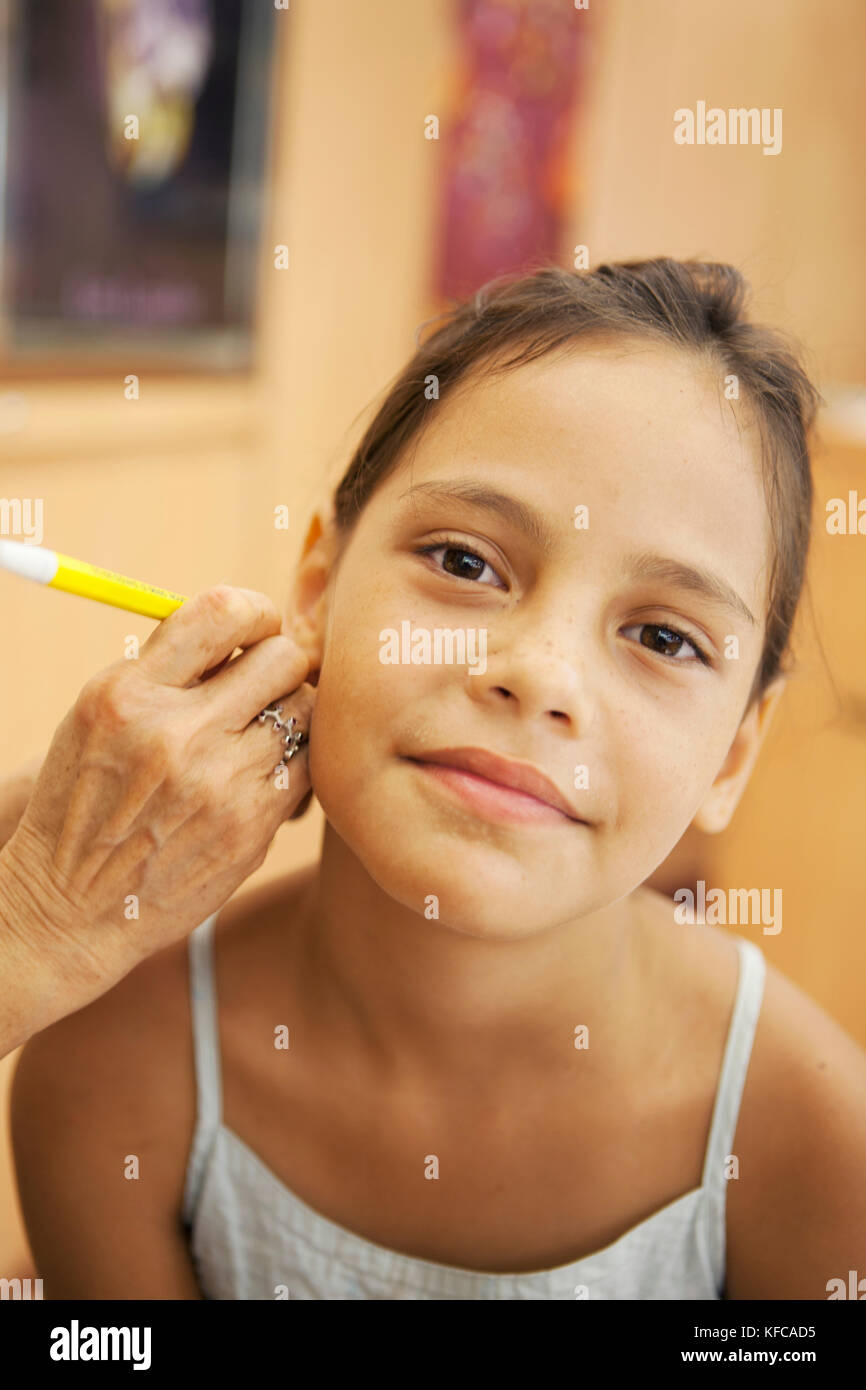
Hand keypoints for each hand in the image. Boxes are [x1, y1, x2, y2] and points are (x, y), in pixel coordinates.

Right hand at [0, 586, 314, 1022]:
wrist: (71, 907)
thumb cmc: (87, 803)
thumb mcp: (97, 718)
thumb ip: (165, 669)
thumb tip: (243, 628)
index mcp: (129, 692)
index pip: (223, 612)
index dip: (257, 613)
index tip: (258, 629)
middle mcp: (175, 732)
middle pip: (282, 658)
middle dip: (282, 665)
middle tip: (266, 686)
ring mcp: (219, 781)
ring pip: (305, 711)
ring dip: (291, 715)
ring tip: (260, 735)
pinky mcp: (251, 825)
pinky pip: (307, 767)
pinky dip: (294, 764)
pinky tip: (262, 775)